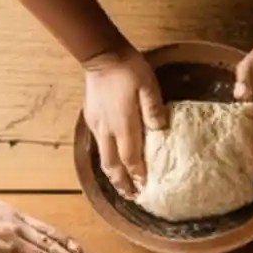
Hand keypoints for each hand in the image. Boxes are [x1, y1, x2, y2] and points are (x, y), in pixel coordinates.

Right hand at [83, 45, 166, 197]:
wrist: (101, 55)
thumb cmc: (128, 69)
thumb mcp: (148, 86)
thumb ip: (154, 110)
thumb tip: (161, 131)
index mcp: (123, 124)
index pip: (131, 158)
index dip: (138, 175)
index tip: (145, 188)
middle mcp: (107, 130)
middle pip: (113, 166)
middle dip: (122, 183)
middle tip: (132, 196)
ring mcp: (97, 125)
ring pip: (103, 159)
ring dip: (113, 175)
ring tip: (122, 186)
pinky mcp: (91, 119)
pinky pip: (99, 147)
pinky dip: (107, 160)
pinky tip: (114, 162)